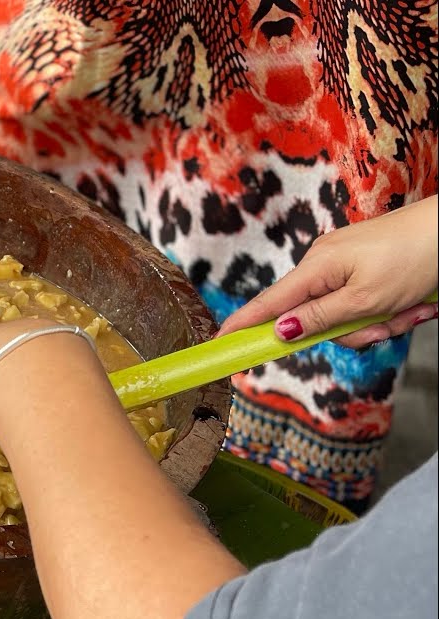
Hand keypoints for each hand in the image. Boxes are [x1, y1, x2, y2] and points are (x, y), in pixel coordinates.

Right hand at [218, 195, 437, 346]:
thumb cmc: (416, 257)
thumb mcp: (367, 299)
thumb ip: (321, 318)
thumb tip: (281, 330)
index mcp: (317, 267)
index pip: (268, 304)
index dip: (243, 325)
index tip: (219, 344)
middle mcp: (324, 263)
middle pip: (316, 318)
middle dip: (353, 332)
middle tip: (386, 329)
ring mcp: (346, 262)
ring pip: (346, 314)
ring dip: (379, 323)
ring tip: (412, 311)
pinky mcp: (365, 264)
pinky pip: (363, 301)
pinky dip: (387, 310)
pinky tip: (414, 303)